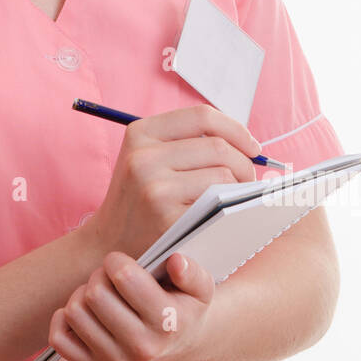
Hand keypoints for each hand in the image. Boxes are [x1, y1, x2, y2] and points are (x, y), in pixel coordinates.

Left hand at [48, 250, 215, 360]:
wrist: (181, 344)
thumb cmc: (184, 306)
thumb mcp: (200, 287)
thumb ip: (192, 272)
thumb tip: (176, 262)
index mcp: (166, 322)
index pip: (122, 276)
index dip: (116, 261)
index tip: (123, 264)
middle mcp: (141, 347)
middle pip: (94, 293)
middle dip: (100, 276)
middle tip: (112, 280)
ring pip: (74, 311)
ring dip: (82, 295)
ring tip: (102, 297)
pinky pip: (58, 338)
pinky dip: (64, 319)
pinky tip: (86, 313)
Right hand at [81, 104, 260, 262]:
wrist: (108, 244)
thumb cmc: (139, 201)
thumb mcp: (146, 159)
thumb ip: (186, 143)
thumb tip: (247, 142)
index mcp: (140, 133)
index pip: (202, 116)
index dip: (236, 128)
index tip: (252, 146)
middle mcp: (143, 157)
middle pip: (219, 146)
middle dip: (245, 163)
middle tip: (248, 180)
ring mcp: (154, 188)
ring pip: (223, 174)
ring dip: (241, 188)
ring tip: (235, 199)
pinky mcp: (167, 218)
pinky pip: (219, 204)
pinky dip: (231, 208)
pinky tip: (225, 216)